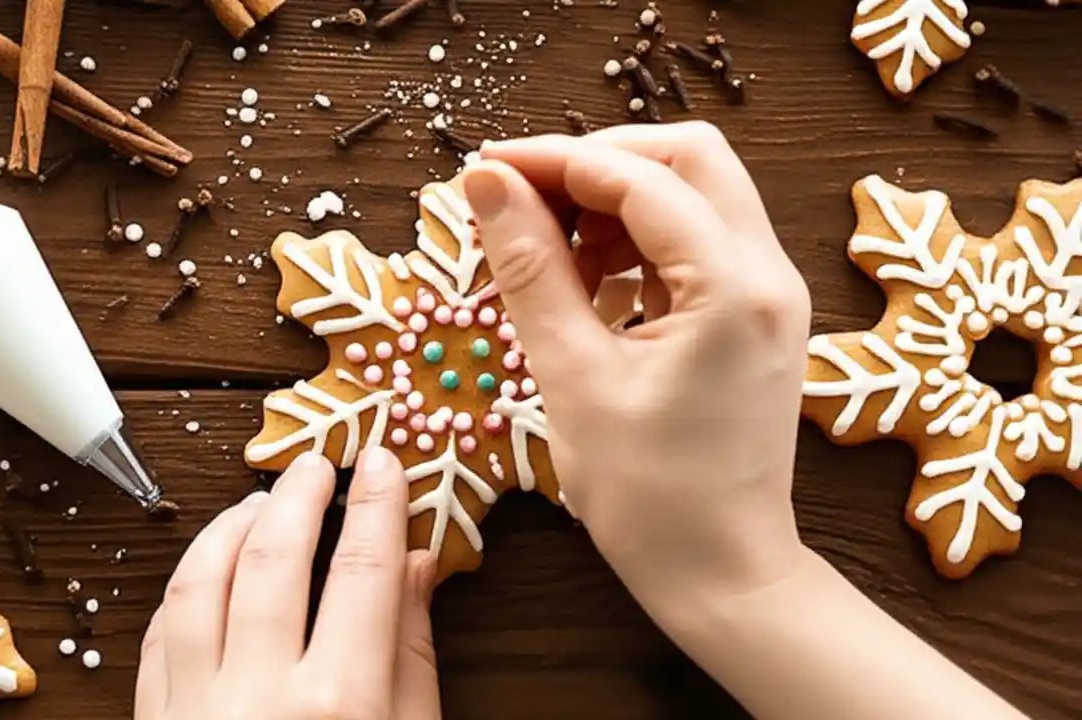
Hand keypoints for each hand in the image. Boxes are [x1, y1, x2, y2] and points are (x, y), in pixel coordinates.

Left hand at [134, 449, 440, 719]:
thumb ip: (412, 654)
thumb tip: (416, 565)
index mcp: (339, 703)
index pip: (363, 572)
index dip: (376, 507)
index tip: (381, 464)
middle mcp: (260, 697)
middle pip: (274, 561)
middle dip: (296, 496)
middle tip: (315, 464)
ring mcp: (196, 709)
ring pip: (200, 584)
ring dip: (230, 528)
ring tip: (259, 505)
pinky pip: (161, 632)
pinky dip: (190, 586)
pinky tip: (215, 567)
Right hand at [464, 123, 811, 622]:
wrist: (722, 574)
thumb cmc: (650, 498)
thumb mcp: (573, 378)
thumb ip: (530, 269)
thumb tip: (487, 186)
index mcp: (733, 287)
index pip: (639, 177)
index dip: (553, 161)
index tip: (484, 172)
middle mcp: (768, 273)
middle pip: (686, 159)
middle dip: (595, 165)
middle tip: (520, 199)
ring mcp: (769, 293)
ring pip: (693, 195)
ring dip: (615, 204)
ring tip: (548, 254)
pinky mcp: (755, 315)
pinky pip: (696, 243)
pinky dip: (637, 243)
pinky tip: (588, 286)